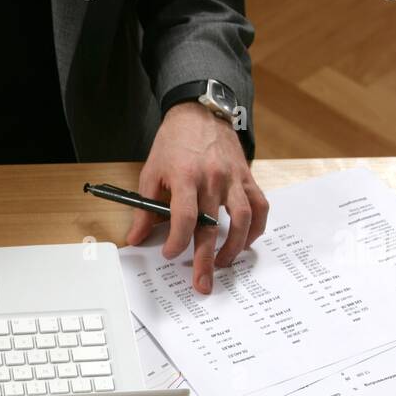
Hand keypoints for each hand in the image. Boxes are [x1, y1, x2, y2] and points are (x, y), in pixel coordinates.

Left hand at [126, 102, 268, 293]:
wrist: (200, 112)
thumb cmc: (174, 142)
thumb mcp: (151, 172)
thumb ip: (144, 208)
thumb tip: (136, 238)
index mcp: (186, 177)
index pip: (184, 218)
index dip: (177, 241)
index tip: (170, 254)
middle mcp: (213, 179)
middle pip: (212, 227)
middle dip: (206, 260)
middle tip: (202, 284)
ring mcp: (233, 178)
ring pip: (243, 219)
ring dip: (235, 247)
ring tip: (224, 264)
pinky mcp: (247, 177)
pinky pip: (260, 205)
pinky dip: (256, 227)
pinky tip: (246, 241)